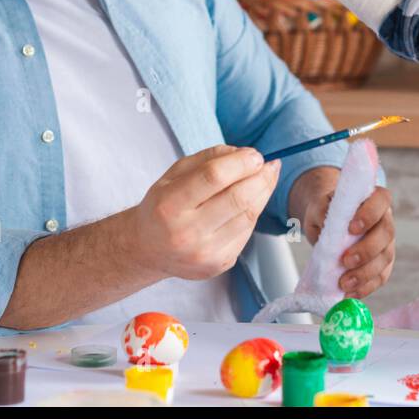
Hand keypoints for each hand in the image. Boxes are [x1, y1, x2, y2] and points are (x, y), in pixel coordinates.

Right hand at [131, 145, 280, 280]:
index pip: (214, 177)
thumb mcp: (174, 174)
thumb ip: (209, 158)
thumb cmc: (163, 206)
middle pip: (238, 198)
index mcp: (169, 205)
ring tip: (267, 178)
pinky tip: (251, 201)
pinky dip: (254, 212)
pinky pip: (247, 232)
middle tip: (269, 165)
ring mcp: (205, 252)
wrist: (149, 250)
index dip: (241, 163)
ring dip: (264, 193)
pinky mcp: (219, 264)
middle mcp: (186, 232)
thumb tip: (247, 155)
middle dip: (261, 177)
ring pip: (249, 215)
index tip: (255, 155)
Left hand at [291, 166, 394, 298]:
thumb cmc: (326, 212)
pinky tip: (350, 293)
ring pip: (385, 258)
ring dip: (366, 273)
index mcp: (373, 199)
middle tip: (346, 261)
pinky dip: (366, 287)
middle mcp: (385, 220)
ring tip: (344, 283)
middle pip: (386, 234)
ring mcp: (386, 243)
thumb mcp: (319, 206)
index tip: (352, 228)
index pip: (381, 200)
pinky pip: (380, 277)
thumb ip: (323, 210)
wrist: (326, 224)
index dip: (370, 214)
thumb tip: (325, 220)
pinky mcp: (383, 265)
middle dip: (367, 250)